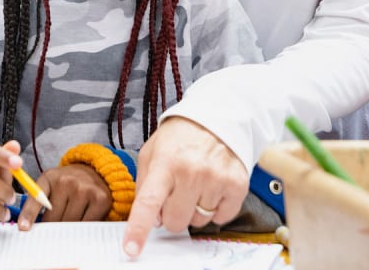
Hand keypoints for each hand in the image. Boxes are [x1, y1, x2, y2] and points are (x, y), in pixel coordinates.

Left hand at [16, 162, 109, 228]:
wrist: (95, 171)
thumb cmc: (68, 183)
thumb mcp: (50, 184)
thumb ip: (39, 201)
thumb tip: (29, 227)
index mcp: (49, 178)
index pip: (36, 198)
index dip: (29, 214)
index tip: (23, 228)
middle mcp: (67, 182)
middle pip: (54, 218)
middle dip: (52, 228)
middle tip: (52, 233)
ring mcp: (85, 190)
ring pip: (71, 223)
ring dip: (68, 229)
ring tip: (68, 224)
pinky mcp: (100, 199)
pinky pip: (87, 224)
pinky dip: (83, 228)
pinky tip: (82, 221)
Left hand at [123, 117, 247, 257]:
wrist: (215, 119)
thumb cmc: (179, 139)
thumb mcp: (151, 153)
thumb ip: (145, 186)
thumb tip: (152, 220)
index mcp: (165, 163)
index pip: (148, 203)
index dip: (138, 230)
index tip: (131, 249)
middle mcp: (191, 171)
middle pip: (176, 221)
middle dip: (172, 214)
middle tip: (176, 194)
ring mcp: (216, 178)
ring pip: (199, 221)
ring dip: (194, 210)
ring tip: (196, 186)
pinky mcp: (237, 185)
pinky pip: (222, 218)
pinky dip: (215, 209)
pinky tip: (212, 189)